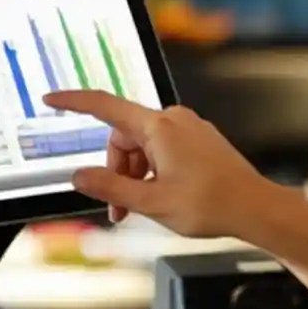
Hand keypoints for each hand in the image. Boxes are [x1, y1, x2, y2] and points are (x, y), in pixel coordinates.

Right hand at [43, 90, 272, 238]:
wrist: (255, 208)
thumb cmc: (213, 204)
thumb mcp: (151, 202)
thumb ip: (110, 188)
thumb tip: (80, 177)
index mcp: (159, 128)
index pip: (105, 107)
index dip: (74, 102)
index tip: (52, 99)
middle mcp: (173, 120)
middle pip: (123, 138)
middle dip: (116, 171)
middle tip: (119, 208)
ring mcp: (188, 129)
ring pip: (142, 147)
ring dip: (134, 175)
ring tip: (141, 209)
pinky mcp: (198, 140)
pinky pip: (162, 149)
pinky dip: (152, 171)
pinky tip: (161, 196)